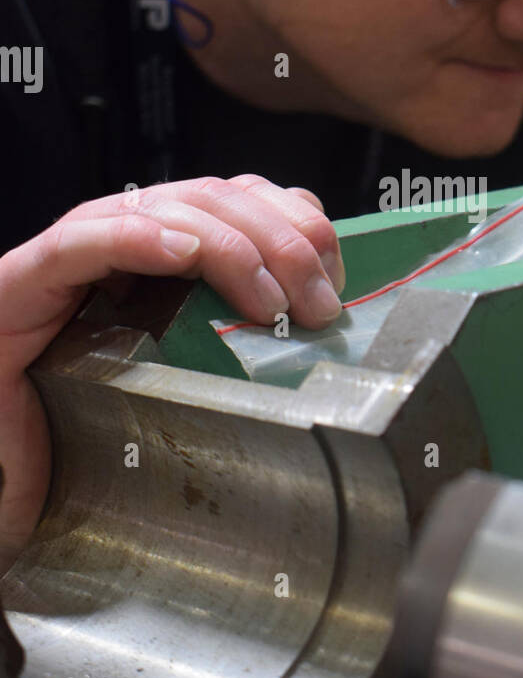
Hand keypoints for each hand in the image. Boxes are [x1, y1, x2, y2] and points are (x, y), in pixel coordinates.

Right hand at [0, 175, 344, 574]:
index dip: (295, 221)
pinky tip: (181, 254)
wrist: (4, 480)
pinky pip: (81, 245)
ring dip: (232, 245)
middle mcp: (120, 239)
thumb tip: (320, 329)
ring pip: (163, 209)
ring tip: (269, 300)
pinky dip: (138, 239)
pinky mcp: (21, 284)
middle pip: (214, 197)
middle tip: (317, 305)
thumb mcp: (188, 381)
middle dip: (281, 239)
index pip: (239, 200)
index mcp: (162, 252)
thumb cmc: (89, 434)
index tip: (334, 276)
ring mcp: (71, 256)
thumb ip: (241, 339)